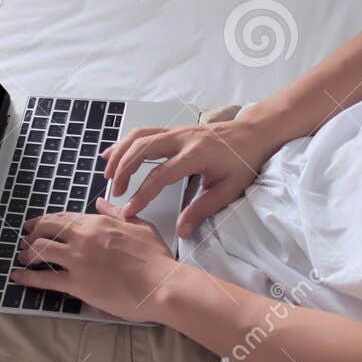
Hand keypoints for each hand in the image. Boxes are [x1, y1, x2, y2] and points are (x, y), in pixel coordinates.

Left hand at [9, 199, 179, 321]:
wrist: (161, 284)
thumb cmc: (156, 259)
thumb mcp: (139, 226)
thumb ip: (116, 213)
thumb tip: (102, 202)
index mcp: (99, 222)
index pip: (64, 216)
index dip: (47, 221)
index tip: (39, 224)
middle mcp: (84, 237)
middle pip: (47, 228)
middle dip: (32, 232)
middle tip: (25, 239)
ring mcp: (78, 259)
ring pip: (40, 250)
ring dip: (27, 253)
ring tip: (22, 258)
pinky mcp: (77, 283)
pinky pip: (44, 278)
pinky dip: (27, 276)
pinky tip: (18, 277)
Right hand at [101, 116, 279, 238]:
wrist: (253, 134)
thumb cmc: (243, 162)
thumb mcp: (228, 190)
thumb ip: (202, 209)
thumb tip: (182, 231)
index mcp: (196, 155)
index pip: (160, 175)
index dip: (142, 194)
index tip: (129, 211)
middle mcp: (182, 139)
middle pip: (142, 149)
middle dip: (123, 170)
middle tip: (114, 193)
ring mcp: (176, 131)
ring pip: (139, 136)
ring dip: (120, 154)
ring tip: (107, 175)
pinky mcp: (173, 130)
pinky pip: (143, 132)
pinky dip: (125, 142)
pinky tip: (113, 154)